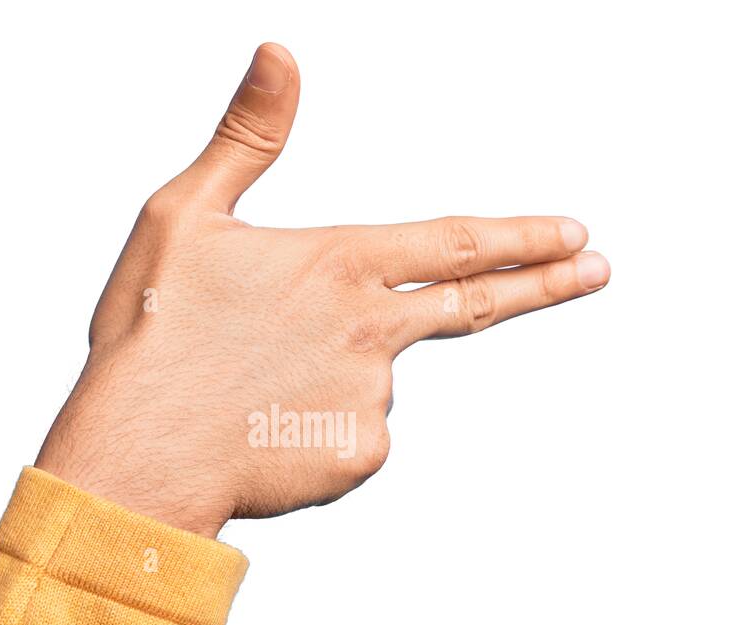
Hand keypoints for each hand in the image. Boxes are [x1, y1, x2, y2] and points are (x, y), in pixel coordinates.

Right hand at [36, 43, 609, 537]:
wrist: (138, 451)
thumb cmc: (155, 333)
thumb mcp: (185, 214)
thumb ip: (247, 138)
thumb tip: (278, 55)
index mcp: (341, 263)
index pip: (457, 242)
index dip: (521, 236)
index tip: (574, 232)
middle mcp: (375, 330)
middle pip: (476, 301)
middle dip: (545, 283)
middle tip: (598, 269)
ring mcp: (372, 397)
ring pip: (371, 378)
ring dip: (332, 375)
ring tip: (252, 386)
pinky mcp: (358, 457)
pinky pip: (350, 434)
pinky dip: (316, 425)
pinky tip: (261, 427)